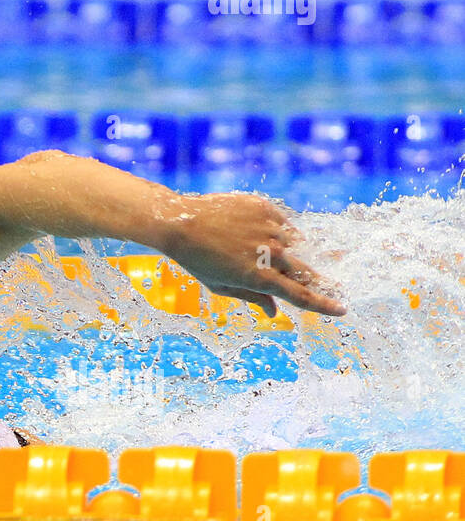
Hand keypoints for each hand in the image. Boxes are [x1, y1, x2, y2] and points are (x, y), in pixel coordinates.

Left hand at [160, 193, 345, 317]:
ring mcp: (269, 229)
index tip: (341, 310)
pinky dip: (276, 230)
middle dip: (320, 280)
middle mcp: (270, 254)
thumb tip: (274, 312)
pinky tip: (256, 231)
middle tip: (333, 285)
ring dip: (286, 251)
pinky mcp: (265, 208)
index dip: (324, 305)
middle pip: (306, 271)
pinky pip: (282, 223)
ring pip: (293, 245)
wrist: (179, 221)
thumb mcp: (221, 286)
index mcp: (260, 278)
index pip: (302, 296)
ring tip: (258, 249)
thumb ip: (252, 298)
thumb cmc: (197, 258)